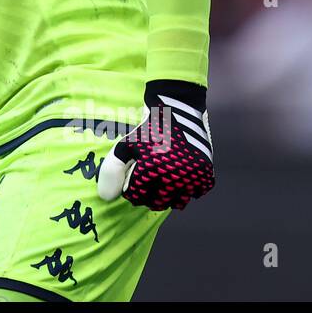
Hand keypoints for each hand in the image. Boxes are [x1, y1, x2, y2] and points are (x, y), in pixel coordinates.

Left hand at [98, 80, 214, 209]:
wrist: (177, 110)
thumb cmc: (149, 129)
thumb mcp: (126, 144)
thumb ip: (113, 170)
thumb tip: (106, 196)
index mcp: (151, 168)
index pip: (136, 196)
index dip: (131, 192)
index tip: (132, 184)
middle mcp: (173, 175)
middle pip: (157, 202)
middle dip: (148, 197)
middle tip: (147, 187)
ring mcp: (191, 176)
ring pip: (178, 202)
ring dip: (168, 198)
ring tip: (163, 186)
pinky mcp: (206, 173)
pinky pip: (196, 193)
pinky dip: (189, 190)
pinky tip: (180, 179)